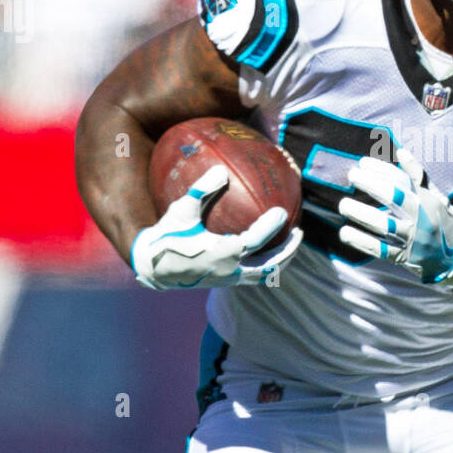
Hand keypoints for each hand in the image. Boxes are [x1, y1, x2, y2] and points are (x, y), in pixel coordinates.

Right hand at [131, 165, 302, 288]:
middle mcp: (230, 270)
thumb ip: (202, 190)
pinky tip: (268, 249)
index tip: (283, 212)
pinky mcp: (225, 282)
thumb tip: (222, 170)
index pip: (256, 241)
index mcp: (222, 254)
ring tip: (290, 243)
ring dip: (280, 261)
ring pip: (263, 275)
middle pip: (269, 265)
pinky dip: (265, 265)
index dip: (271, 226)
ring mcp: (229, 279)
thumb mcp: (183, 209)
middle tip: (299, 232)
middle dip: (288, 251)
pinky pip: (252, 276)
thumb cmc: (167, 235)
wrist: (153, 266)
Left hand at [337, 147, 452, 286]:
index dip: (381, 170)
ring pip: (384, 224)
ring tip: (343, 205)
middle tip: (352, 175)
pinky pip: (380, 249)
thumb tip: (401, 152)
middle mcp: (421, 218)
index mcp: (427, 200)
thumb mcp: (437, 197)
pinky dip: (361, 241)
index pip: (402, 180)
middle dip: (371, 184)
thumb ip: (418, 177)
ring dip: (361, 214)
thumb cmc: (445, 222)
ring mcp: (412, 239)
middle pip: (394, 198)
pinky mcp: (404, 257)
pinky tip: (345, 232)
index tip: (362, 163)